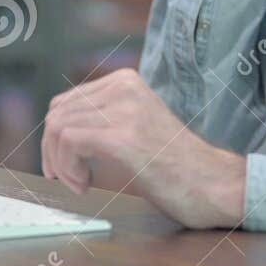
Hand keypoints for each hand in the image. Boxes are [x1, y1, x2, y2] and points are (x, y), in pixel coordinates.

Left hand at [41, 69, 245, 228]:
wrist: (213, 184)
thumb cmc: (175, 166)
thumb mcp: (135, 127)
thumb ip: (103, 120)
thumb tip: (54, 131)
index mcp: (126, 81)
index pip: (65, 102)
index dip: (54, 138)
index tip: (66, 166)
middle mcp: (124, 87)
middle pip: (57, 113)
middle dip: (52, 151)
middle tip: (68, 179)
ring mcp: (125, 110)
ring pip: (58, 128)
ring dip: (60, 163)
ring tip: (80, 183)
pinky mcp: (124, 136)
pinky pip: (69, 142)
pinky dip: (68, 168)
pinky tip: (85, 184)